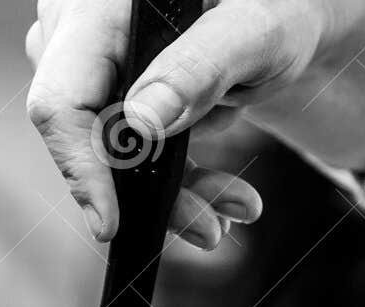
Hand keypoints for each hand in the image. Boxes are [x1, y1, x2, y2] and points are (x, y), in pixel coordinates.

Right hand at [25, 0, 364, 243]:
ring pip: (114, 151)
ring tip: (233, 210)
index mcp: (101, 1)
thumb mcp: (255, 32)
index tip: (111, 224)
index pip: (62, 96)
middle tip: (210, 226)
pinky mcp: (121, 90)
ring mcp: (98, 59)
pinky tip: (224, 196)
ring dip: (173, 193)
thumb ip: (198, 70)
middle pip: (86, 132)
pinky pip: (134, 149)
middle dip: (147, 190)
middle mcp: (85, 26)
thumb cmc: (286, 5)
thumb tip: (139, 125)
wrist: (303, 10)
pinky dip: (179, 180)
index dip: (81, 167)